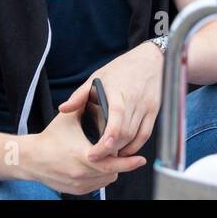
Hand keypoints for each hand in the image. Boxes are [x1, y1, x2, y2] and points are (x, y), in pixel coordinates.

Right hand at [26, 110, 146, 194]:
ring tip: (114, 158)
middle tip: (135, 160)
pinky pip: (97, 186)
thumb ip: (84, 104)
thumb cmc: (50, 137)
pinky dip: (102, 177)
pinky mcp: (76, 190)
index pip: (112, 163)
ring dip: (113, 170)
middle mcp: (80, 173)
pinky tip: (103, 166)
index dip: (128, 161)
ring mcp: (78, 184)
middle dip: (124, 165)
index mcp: (82, 155)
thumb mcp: (68, 118)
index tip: (141, 158)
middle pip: (112, 173)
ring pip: (106, 180)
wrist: (31, 158)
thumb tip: (99, 91)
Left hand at [58, 42, 163, 158]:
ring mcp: (146, 107)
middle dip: (110, 150)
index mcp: (118, 93)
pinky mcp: (154, 111)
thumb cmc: (121, 68)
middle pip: (124, 134)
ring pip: (134, 136)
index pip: (115, 121)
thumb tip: (63, 109)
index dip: (107, 140)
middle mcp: (134, 101)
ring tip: (107, 155)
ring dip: (122, 149)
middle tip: (96, 158)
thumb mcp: (97, 77)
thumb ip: (80, 95)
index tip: (94, 154)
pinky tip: (124, 149)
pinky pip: (145, 135)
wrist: (150, 60)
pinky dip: (135, 145)